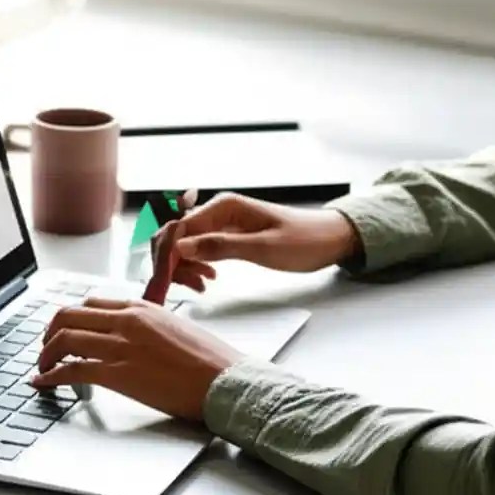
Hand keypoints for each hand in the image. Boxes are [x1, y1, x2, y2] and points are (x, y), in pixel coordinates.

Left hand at [33, 297, 245, 421]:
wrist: (224, 380)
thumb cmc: (209, 359)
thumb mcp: (176, 327)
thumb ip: (148, 327)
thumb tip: (131, 339)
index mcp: (142, 307)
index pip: (92, 303)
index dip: (71, 317)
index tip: (64, 329)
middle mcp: (127, 321)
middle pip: (70, 314)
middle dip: (50, 331)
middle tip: (46, 346)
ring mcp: (121, 346)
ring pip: (64, 339)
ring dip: (46, 354)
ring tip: (42, 366)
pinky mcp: (118, 373)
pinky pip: (72, 370)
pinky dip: (51, 376)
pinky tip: (44, 382)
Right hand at [166, 193, 359, 283]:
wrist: (330, 239)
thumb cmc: (304, 240)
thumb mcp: (263, 248)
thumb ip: (221, 247)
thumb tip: (182, 248)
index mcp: (224, 206)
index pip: (178, 229)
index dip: (167, 256)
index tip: (164, 282)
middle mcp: (219, 211)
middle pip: (177, 236)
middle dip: (173, 263)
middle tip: (186, 288)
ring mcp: (223, 223)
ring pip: (186, 245)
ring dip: (185, 267)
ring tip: (201, 287)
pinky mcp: (230, 236)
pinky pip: (201, 250)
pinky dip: (197, 266)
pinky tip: (207, 281)